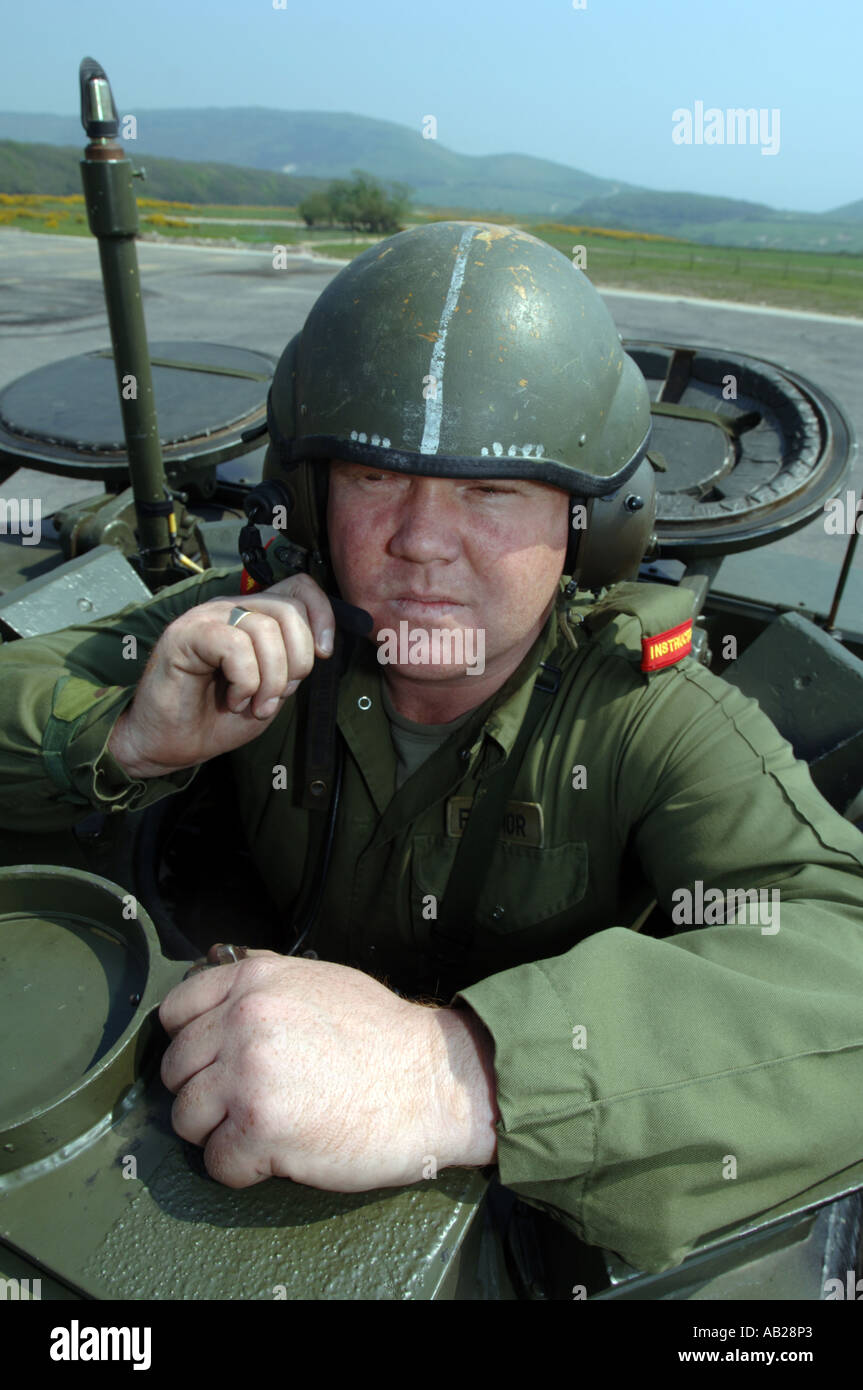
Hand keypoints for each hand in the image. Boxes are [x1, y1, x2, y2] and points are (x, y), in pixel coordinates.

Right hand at [108, 573, 333, 777]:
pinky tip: (233, 698)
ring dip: (271, 679)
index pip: (300, 588)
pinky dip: (245, 681)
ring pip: (264, 629)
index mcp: (254, 616)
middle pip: (289, 610)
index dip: (322, 616)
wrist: (171, 744)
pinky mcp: (185, 634)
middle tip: (278, 695)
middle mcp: (231, 608)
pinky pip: (235, 645)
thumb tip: (320, 646)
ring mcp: (207, 618)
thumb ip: (293, 662)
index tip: (323, 654)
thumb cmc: (217, 717)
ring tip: (253, 704)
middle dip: (297, 661)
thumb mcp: (272, 689)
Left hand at [159, 951, 499, 1189]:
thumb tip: (219, 984)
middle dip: (205, 1091)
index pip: (175, 1011)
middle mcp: (244, 1021)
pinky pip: (216, 1163)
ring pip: (186, 1119)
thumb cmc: (385, 1036)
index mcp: (255, 981)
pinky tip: (277, 1153)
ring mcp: (248, 1075)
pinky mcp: (260, 1129)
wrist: (434, 1082)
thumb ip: (264, 981)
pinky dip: (242, 1168)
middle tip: (244, 1102)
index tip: (211, 1060)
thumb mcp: (319, 981)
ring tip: (262, 1129)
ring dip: (218, 1132)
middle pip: (176, 1070)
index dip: (191, 1042)